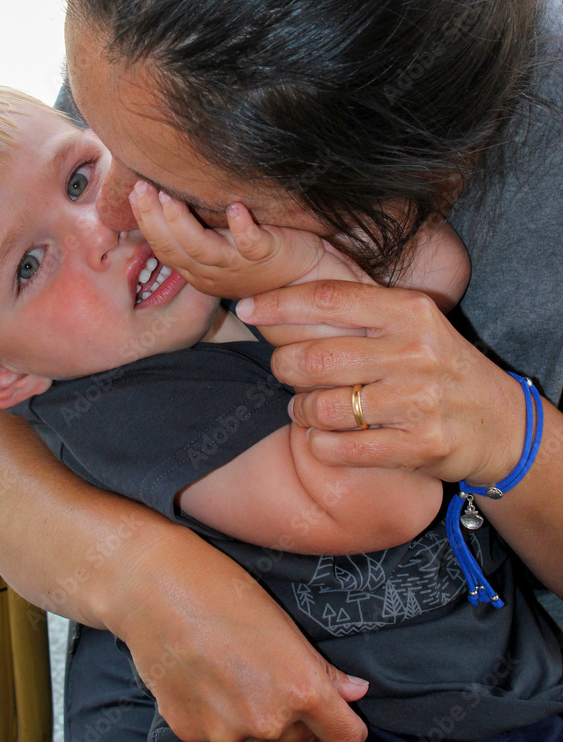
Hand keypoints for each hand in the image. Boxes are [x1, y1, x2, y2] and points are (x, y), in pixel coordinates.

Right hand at [111, 527, 369, 741]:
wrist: (152, 586)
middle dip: (298, 721)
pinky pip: (221, 739)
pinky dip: (221, 722)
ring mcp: (226, 733)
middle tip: (274, 681)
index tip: (336, 716)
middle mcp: (268, 721)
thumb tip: (355, 694)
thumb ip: (320, 668)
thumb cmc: (219, 588)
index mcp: (300, 688)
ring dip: (258, 726)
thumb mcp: (279, 620)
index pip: (346, 737)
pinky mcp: (191, 734)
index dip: (344, 725)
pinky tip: (209, 684)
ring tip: (238, 679)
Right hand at [129, 181, 320, 297]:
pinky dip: (241, 226)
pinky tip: (234, 207)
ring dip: (182, 224)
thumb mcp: (222, 241)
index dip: (146, 221)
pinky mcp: (267, 256)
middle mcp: (213, 271)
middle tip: (142, 188)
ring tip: (171, 197)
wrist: (306, 273)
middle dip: (153, 219)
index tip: (134, 191)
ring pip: (202, 250)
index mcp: (199, 268)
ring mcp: (239, 266)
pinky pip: (251, 244)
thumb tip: (171, 192)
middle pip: (174, 249)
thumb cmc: (260, 252)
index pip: (164, 247)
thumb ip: (197, 226)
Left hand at [236, 279, 525, 486]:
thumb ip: (361, 310)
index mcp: (409, 311)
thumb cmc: (439, 365)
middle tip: (284, 371)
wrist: (500, 423)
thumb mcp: (412, 324)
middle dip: (284, 367)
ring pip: (325, 407)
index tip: (247, 308)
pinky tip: (323, 438)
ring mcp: (419, 400)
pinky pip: (342, 449)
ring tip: (304, 408)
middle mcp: (414, 351)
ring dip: (302, 410)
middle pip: (316, 358)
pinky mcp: (421, 445)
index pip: (329, 299)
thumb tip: (283, 299)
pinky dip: (320, 444)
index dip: (279, 304)